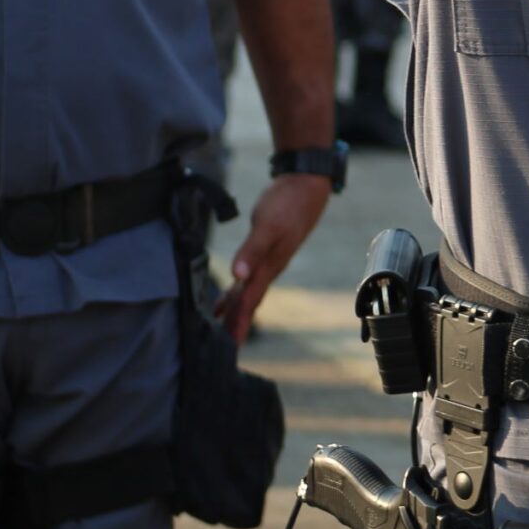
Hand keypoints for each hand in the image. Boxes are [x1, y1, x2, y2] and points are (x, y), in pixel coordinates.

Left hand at [212, 173, 333, 343]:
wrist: (306, 183)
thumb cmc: (288, 203)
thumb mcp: (268, 226)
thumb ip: (252, 250)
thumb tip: (238, 277)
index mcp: (270, 265)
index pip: (250, 301)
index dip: (239, 322)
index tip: (232, 345)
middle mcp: (270, 266)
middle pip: (250, 301)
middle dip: (237, 322)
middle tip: (224, 345)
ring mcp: (270, 257)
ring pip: (250, 290)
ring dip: (236, 307)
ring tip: (221, 324)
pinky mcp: (266, 247)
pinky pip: (249, 275)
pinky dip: (237, 288)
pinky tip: (229, 291)